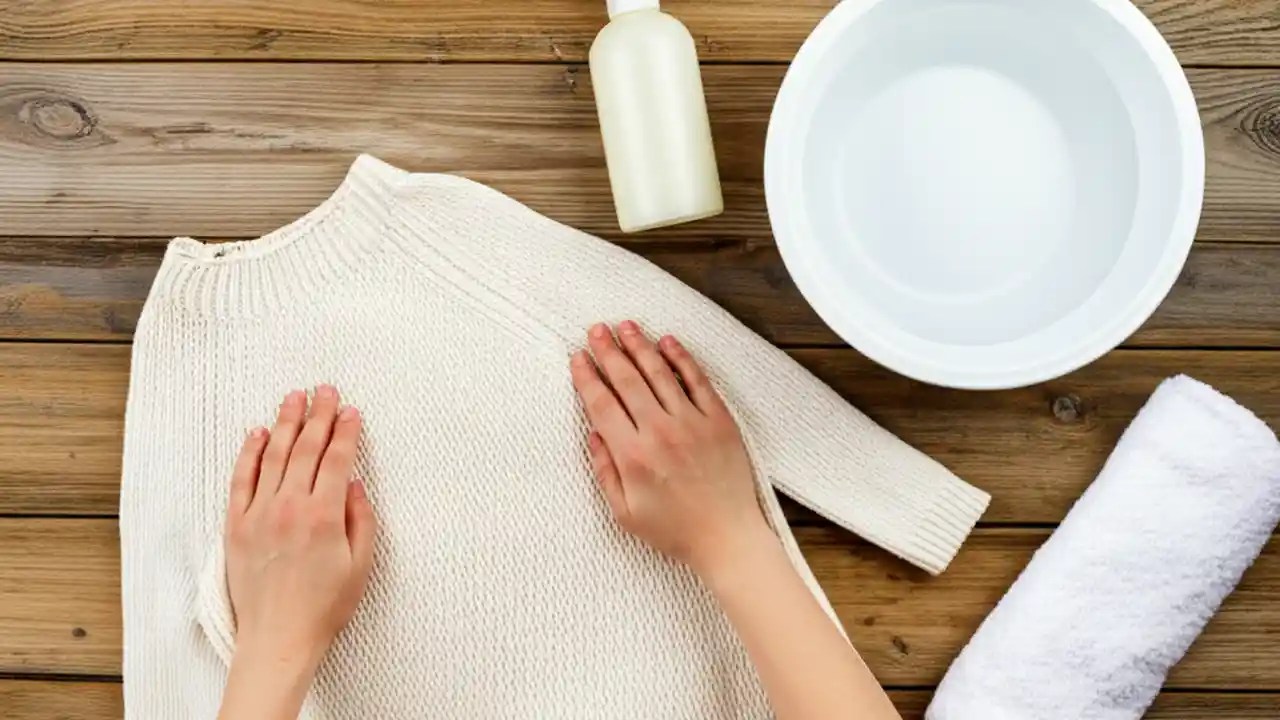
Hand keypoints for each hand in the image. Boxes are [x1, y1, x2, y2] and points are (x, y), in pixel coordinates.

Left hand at [222, 386, 375, 702]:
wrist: (278, 637)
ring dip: (287, 423)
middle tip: (325, 390)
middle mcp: (290, 506)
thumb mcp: (362, 565)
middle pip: (306, 448)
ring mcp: (259, 513)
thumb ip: (362, 519)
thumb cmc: (325, 607)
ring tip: (294, 398)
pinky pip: (242, 478)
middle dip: (319, 415)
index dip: (347, 431)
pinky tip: (259, 432)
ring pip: (275, 455)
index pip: (337, 459)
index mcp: (325, 515)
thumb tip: (356, 484)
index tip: (352, 411)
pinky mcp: (236, 524)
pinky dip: (250, 452)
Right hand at [570, 321, 768, 575]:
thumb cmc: (675, 530)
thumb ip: (605, 471)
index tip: (578, 357)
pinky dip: (682, 359)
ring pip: (660, 374)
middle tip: (597, 330)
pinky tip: (668, 342)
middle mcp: (660, 433)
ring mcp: (692, 424)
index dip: (587, 377)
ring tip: (626, 326)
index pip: (602, 404)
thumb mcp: (624, 512)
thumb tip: (594, 433)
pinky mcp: (719, 421)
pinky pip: (698, 382)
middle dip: (609, 351)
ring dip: (640, 346)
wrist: (728, 538)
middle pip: (627, 380)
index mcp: (633, 456)